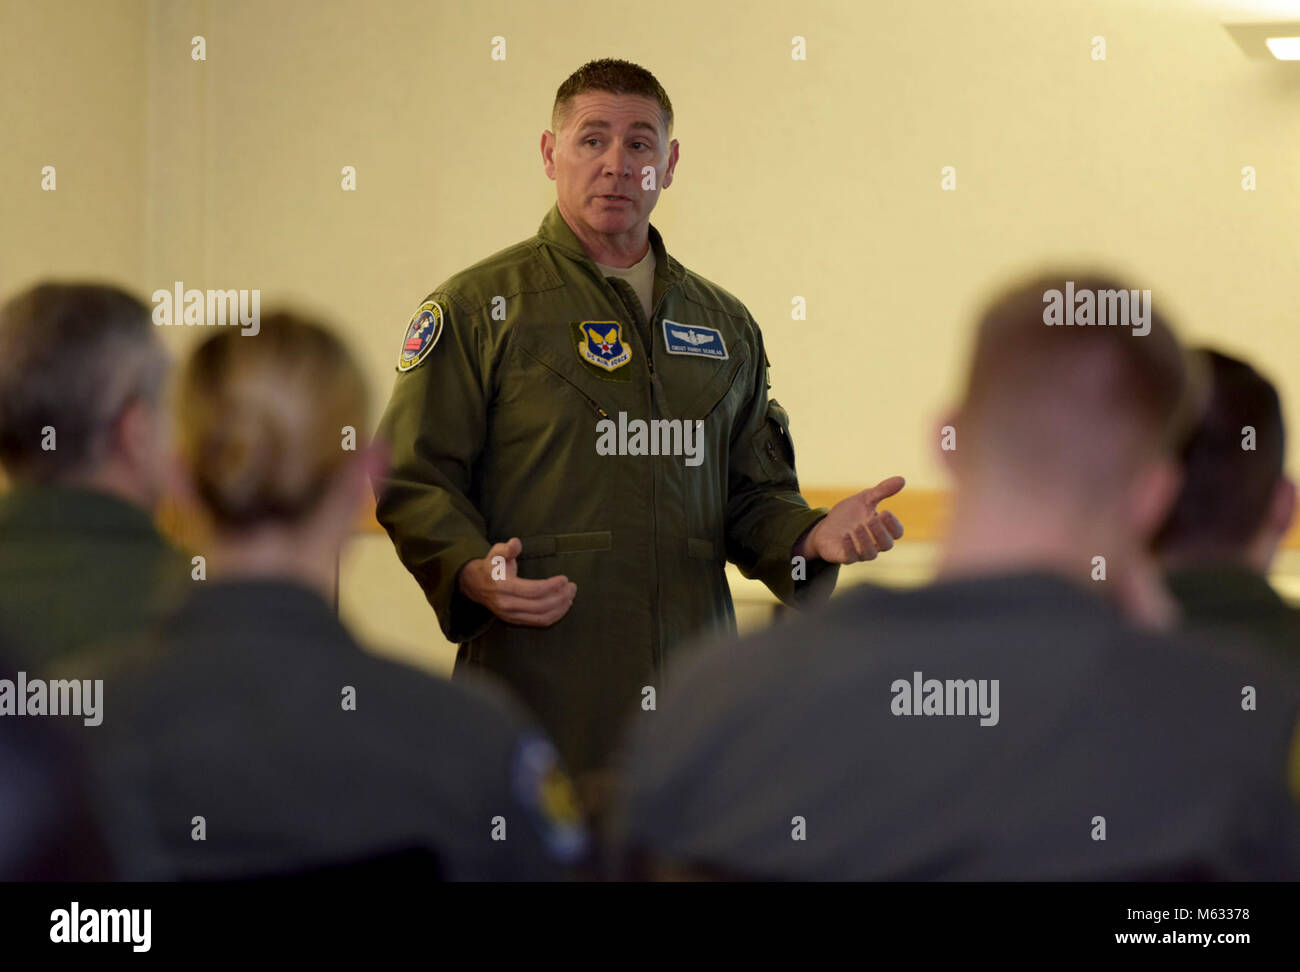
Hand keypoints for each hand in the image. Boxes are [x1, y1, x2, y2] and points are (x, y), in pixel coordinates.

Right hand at [457, 537, 576, 626]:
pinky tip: (563, 606)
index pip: (532, 590)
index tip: (564, 579)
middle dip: (560, 597)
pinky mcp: (515, 621)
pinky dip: (554, 616)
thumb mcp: (496, 552)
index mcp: (502, 587)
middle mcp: (506, 604)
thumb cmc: (491, 565)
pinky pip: (538, 622)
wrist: (475, 585)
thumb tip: (516, 543)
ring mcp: (510, 615)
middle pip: (539, 606)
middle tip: (572, 587)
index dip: (551, 586)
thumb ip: (507, 548)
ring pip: (541, 617)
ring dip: (560, 608)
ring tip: (571, 596)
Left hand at [795, 476, 905, 563]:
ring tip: (859, 526)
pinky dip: (850, 547)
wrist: (824, 527)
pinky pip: (850, 557)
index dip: (893, 524)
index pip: (897, 532)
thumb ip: (882, 491)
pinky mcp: (844, 557)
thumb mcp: (865, 499)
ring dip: (865, 540)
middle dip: (881, 532)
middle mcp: (874, 544)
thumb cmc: (849, 514)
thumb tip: (902, 479)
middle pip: (887, 545)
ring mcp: (860, 552)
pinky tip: (846, 535)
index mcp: (882, 530)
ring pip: (870, 553)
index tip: (885, 511)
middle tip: (872, 519)